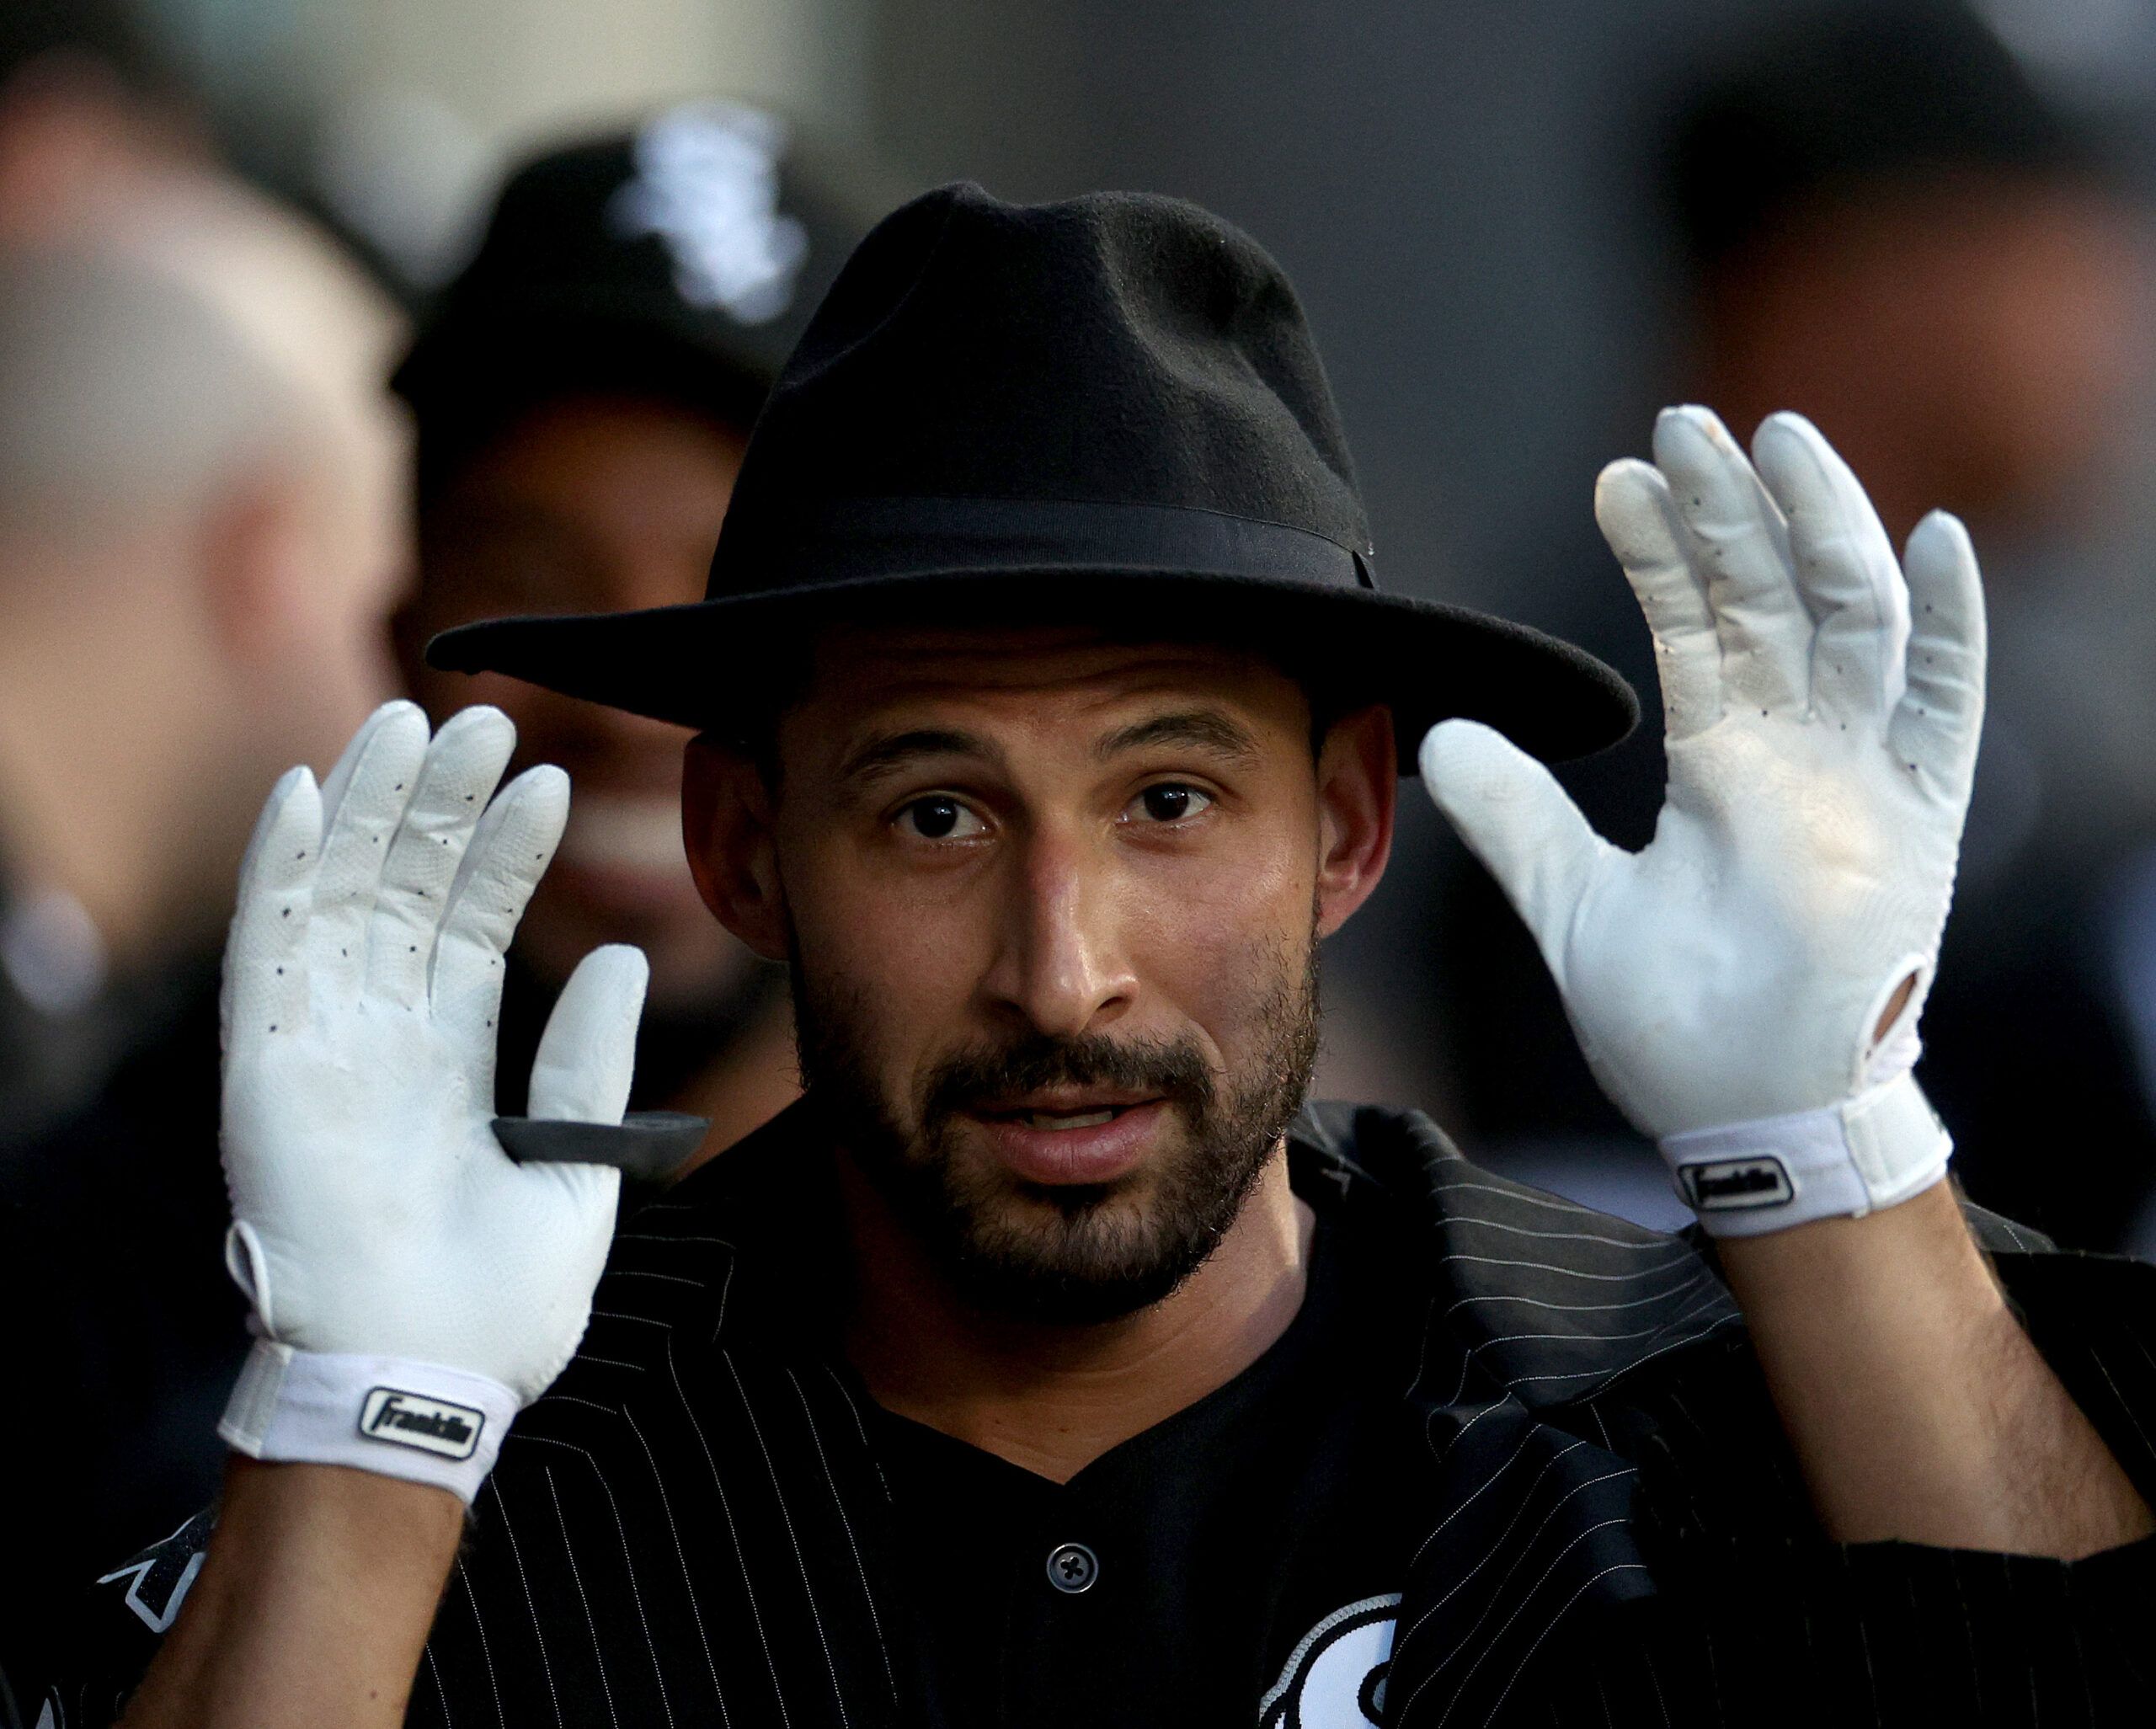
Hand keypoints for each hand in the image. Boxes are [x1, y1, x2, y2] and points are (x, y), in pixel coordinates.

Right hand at [216, 702, 646, 1489]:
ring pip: (338, 895)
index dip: (501, 852)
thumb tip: (618, 953)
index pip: (470, 925)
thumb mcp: (576, 1166)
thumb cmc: (501, 1304)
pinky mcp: (266, 1067)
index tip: (547, 782)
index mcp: (447, 1060)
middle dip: (437, 805)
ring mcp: (319, 1047)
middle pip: (402, 892)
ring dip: (367, 806)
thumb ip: (590, 1058)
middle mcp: (378, 1040)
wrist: (430, 1380)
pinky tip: (304, 790)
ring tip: (414, 720)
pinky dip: (279, 867)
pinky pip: (267, 948)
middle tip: (481, 721)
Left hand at [1420, 407, 1981, 1230]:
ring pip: (1854, 621)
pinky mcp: (1922, 824)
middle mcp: (1798, 753)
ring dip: (1820, 528)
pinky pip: (1949, 707)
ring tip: (1776, 439)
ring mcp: (1865, 780)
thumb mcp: (1575, 906)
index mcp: (1723, 761)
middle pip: (1773, 597)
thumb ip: (1517, 820)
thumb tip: (1442, 736)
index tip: (1621, 475)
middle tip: (1682, 421)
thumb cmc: (1677, 1023)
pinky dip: (1950, 627)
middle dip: (1732, 510)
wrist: (1749, 1118)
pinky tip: (1932, 539)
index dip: (1663, 547)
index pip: (1697, 623)